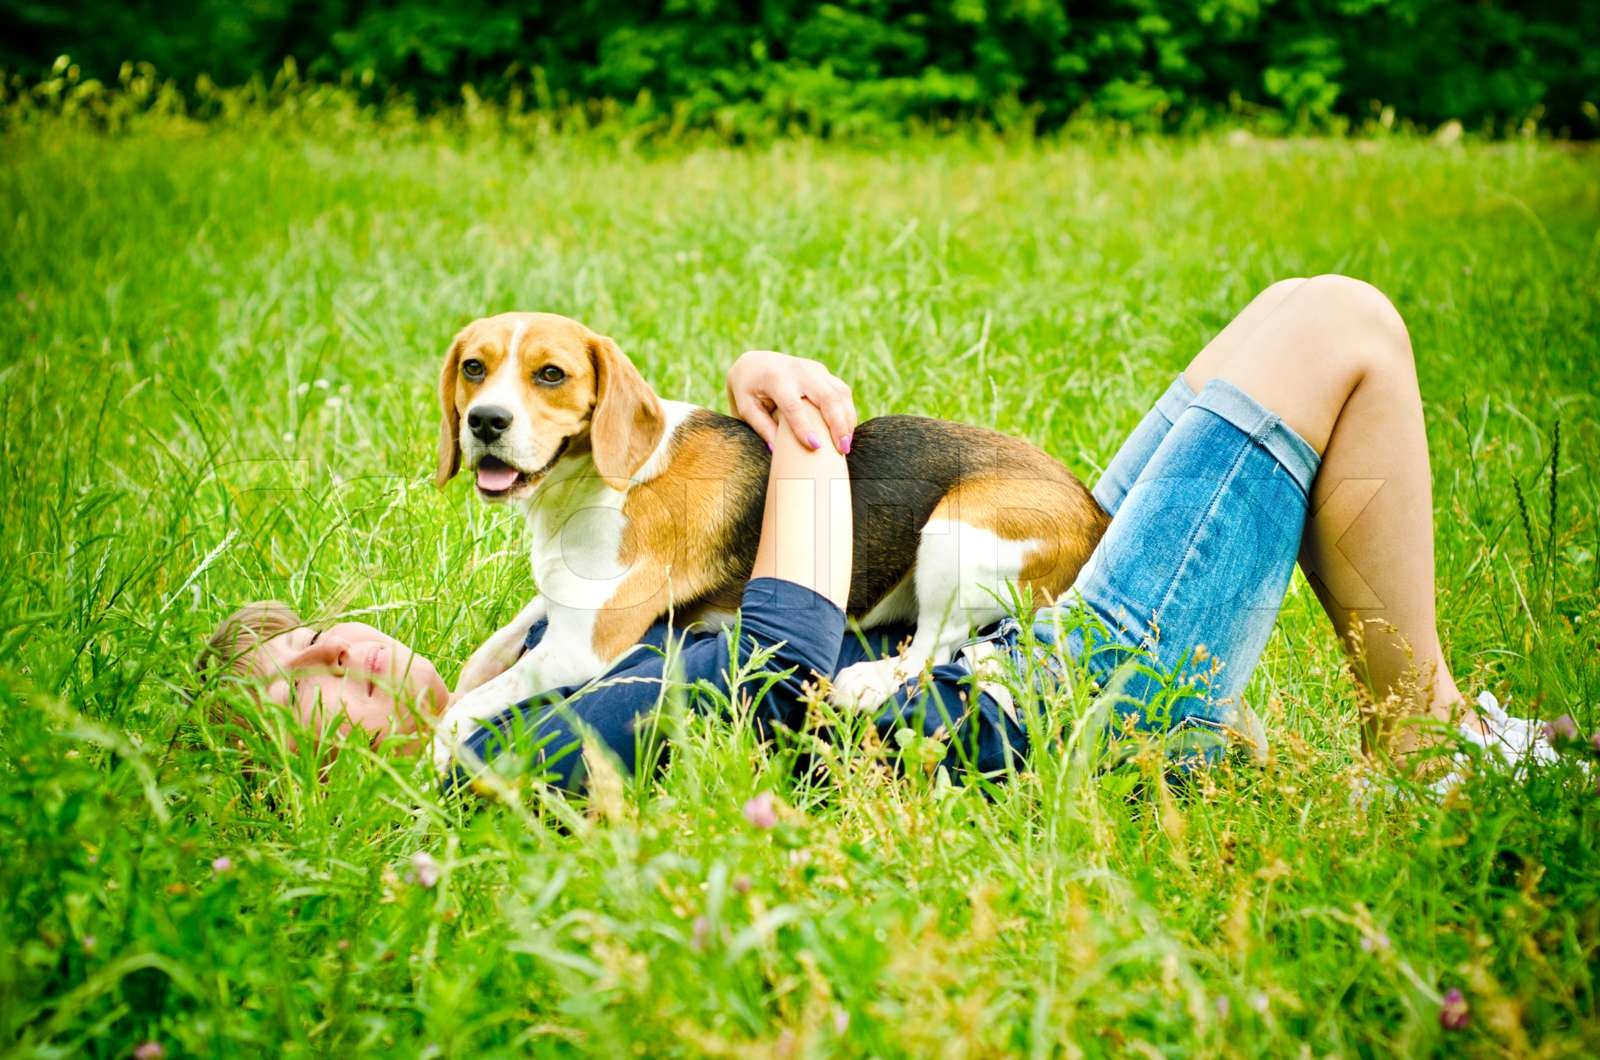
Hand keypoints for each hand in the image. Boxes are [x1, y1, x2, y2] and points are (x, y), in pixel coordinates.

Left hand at [726, 349, 856, 453]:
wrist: (755, 363)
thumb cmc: (748, 391)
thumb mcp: (747, 407)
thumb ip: (761, 427)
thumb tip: (776, 451)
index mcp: (775, 378)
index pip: (793, 405)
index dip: (804, 427)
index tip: (816, 447)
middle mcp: (798, 369)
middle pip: (826, 396)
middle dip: (838, 424)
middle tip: (843, 449)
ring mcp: (813, 368)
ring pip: (840, 392)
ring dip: (847, 419)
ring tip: (846, 445)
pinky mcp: (823, 372)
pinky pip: (842, 391)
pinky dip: (848, 412)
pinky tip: (846, 431)